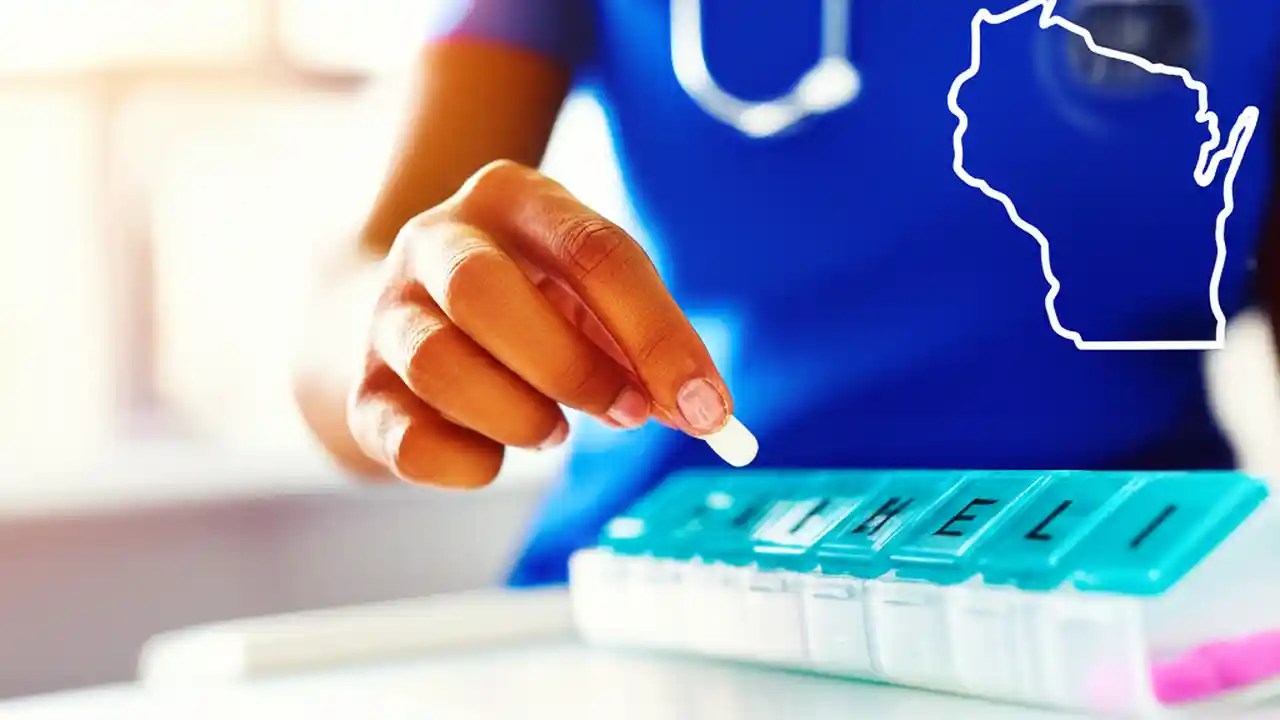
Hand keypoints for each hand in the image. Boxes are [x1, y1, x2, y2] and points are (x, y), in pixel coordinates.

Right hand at [347, 160, 731, 487]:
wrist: (413, 312)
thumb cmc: (530, 302)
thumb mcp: (591, 295)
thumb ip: (646, 346)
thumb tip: (706, 415)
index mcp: (512, 198)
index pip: (593, 252)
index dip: (658, 336)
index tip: (708, 407)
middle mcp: (435, 241)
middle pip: (483, 291)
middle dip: (570, 368)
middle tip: (626, 412)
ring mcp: (386, 313)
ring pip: (438, 366)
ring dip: (521, 417)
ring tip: (552, 427)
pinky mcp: (362, 390)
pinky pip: (409, 441)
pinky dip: (471, 464)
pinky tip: (495, 451)